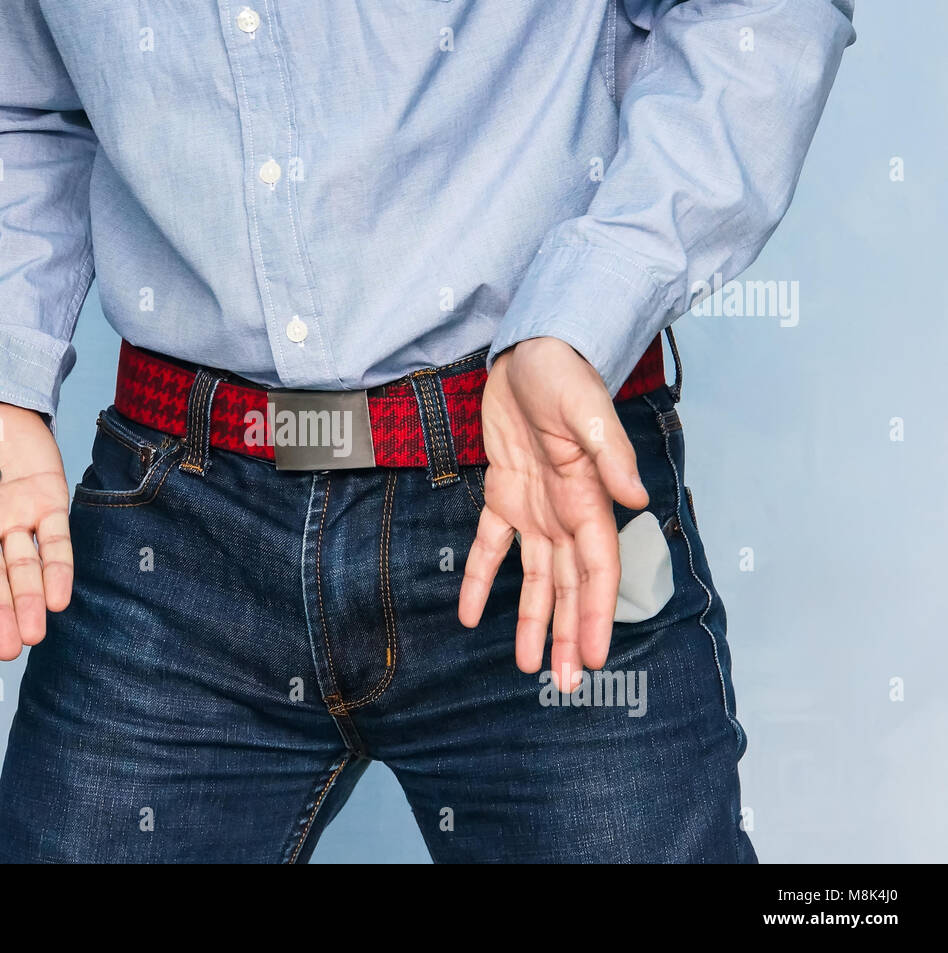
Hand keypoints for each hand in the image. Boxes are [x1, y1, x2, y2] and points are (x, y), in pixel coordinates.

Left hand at [459, 338, 648, 689]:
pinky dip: (480, 579)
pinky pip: (490, 546)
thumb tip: (637, 500)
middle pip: (570, 586)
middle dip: (569, 634)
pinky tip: (470, 614)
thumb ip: (610, 455)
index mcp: (589, 500)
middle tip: (564, 684)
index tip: (593, 659)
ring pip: (536, 577)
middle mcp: (565, 513)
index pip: (597, 570)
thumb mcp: (588, 409)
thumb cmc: (565, 374)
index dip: (596, 615)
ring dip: (534, 620)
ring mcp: (535, 507)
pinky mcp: (503, 494)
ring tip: (530, 666)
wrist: (533, 349)